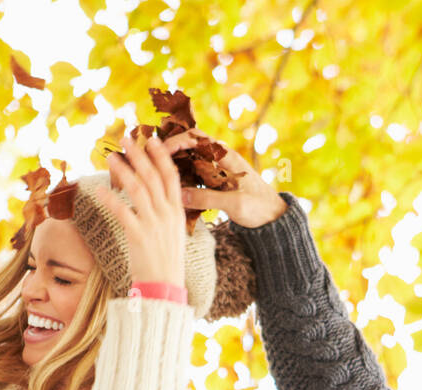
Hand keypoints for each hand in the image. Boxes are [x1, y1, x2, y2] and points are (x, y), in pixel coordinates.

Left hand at [93, 130, 185, 287]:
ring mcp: (154, 225)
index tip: (152, 139)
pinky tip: (99, 190)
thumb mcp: (173, 232)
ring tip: (110, 156)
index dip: (161, 156)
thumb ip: (167, 212)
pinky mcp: (139, 237)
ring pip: (138, 190)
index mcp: (177, 212)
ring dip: (123, 171)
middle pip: (153, 177)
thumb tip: (157, 196)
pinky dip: (110, 200)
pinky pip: (123, 213)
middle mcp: (167, 215)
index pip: (171, 176)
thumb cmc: (166, 260)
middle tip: (126, 138)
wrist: (165, 287)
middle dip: (139, 155)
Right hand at [161, 127, 287, 228]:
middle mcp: (219, 159)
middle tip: (148, 159)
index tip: (159, 151)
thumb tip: (180, 195)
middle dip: (168, 150)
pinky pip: (192, 175)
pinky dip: (179, 177)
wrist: (273, 219)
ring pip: (188, 160)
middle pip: (188, 146)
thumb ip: (208, 199)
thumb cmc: (259, 208)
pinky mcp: (214, 183)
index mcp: (226, 157)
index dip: (175, 141)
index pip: (196, 138)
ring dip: (172, 163)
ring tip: (152, 171)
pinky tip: (167, 187)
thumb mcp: (235, 204)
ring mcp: (216, 170)